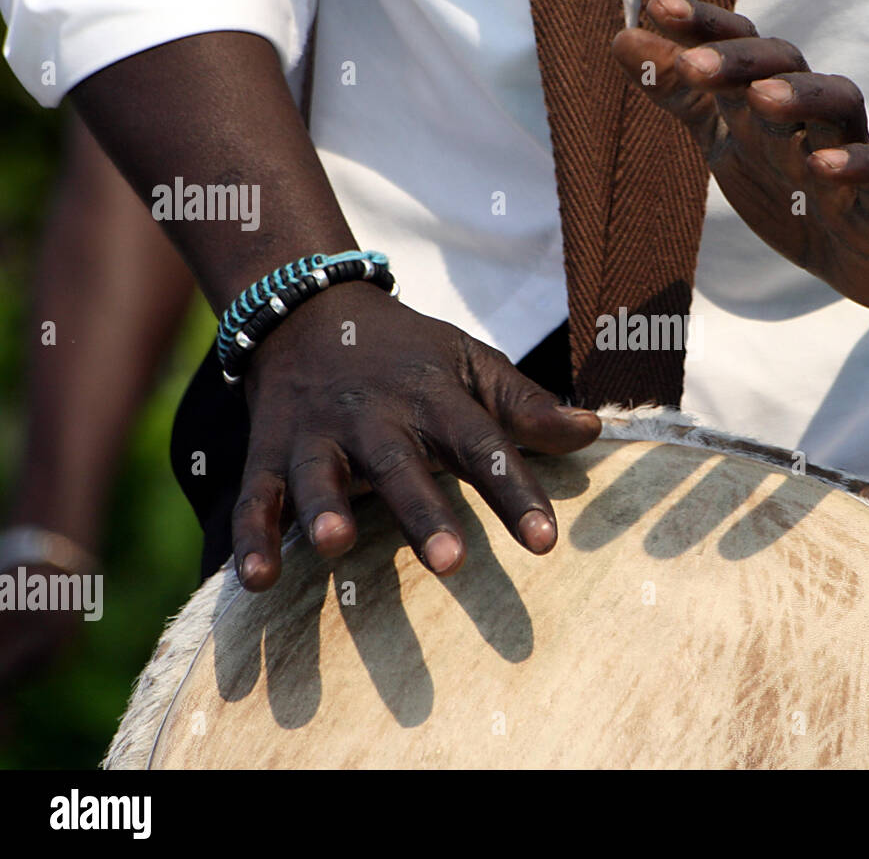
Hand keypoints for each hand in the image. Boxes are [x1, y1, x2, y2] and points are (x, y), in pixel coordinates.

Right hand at [233, 281, 601, 590]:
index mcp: (433, 396)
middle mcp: (374, 416)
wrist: (309, 310)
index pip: (481, 443)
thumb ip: (526, 406)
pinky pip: (256, 498)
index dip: (513, 490)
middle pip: (400, 465)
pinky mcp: (269, 455)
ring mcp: (316, 435)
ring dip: (325, 510)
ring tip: (337, 546)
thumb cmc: (408, 355)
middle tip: (452, 562)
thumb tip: (594, 431)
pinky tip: (256, 581)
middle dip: (423, 512)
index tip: (544, 541)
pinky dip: (251, 537)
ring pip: (319, 476)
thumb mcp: (471, 365)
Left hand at [612, 0, 868, 312]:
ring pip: (838, 105)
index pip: (739, 46)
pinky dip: (855, 163)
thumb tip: (623, 38)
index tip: (656, 7)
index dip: (703, 26)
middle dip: (740, 62)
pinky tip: (821, 165)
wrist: (865, 257)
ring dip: (800, 96)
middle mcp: (811, 114)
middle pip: (785, 66)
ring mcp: (853, 149)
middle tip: (694, 65)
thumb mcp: (728, 141)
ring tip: (761, 97)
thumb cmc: (792, 187)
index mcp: (770, 98)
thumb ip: (682, 95)